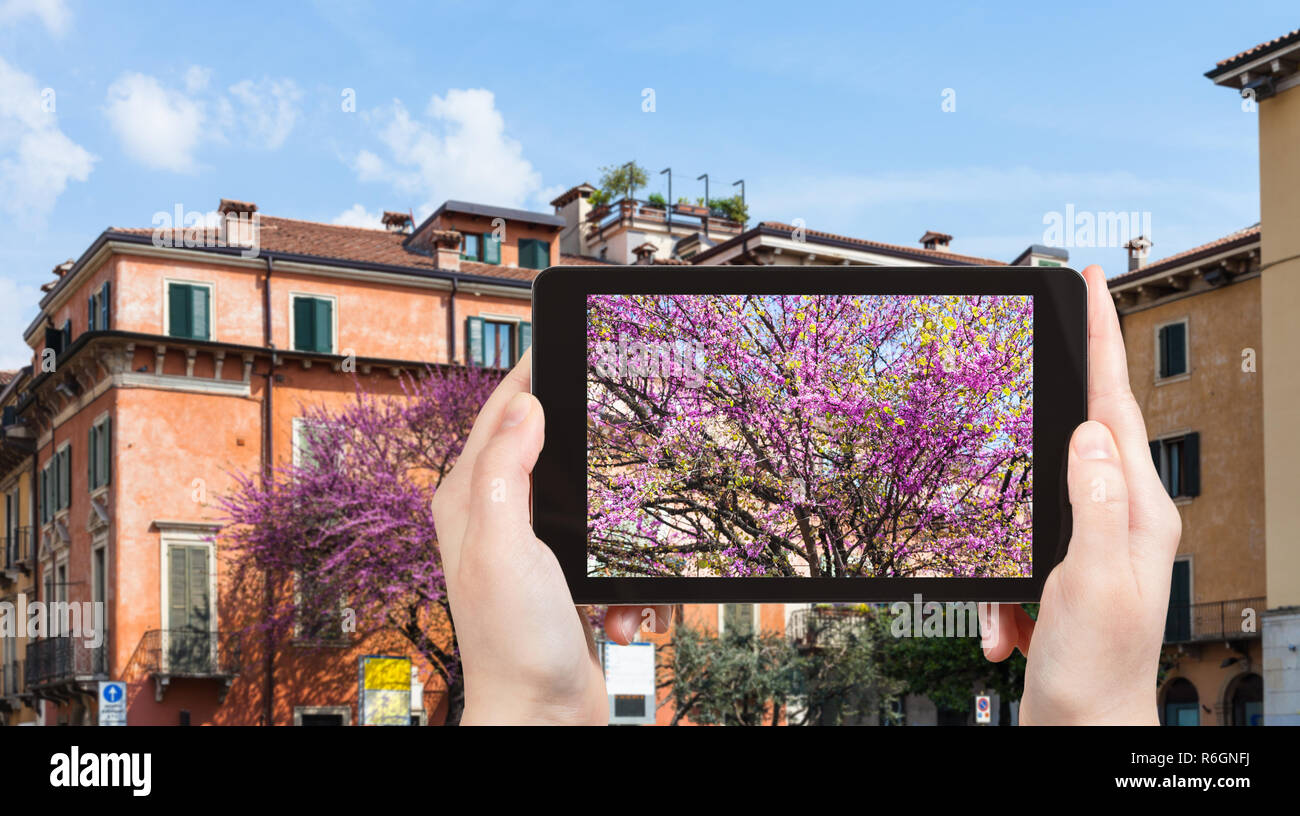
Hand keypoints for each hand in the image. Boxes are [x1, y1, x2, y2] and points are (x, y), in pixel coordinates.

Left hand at [431, 350, 672, 724]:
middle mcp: (497, 517)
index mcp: (471, 498)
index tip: (568, 338)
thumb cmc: (513, 642)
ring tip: (620, 576)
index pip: (502, 411)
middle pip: (554, 448)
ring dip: (623, 536)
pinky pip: (615, 555)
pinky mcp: (567, 580)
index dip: (534, 370)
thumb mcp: (505, 545)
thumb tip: (525, 406)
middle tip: (632, 439)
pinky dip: (629, 584)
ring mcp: (534, 549)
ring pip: (596, 503)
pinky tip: (622, 613)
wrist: (543, 719)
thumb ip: (506, 471)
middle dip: (597, 453)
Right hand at [980, 265, 1181, 724]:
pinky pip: (1014, 557)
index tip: (1091, 285)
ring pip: (1030, 505)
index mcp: (1137, 511)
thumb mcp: (1088, 580)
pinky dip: (997, 596)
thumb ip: (1091, 502)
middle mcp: (1121, 520)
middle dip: (1041, 427)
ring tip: (1010, 618)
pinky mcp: (1061, 575)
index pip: (1116, 406)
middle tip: (1026, 376)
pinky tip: (1005, 636)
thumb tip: (1087, 432)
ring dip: (1003, 559)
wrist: (1084, 734)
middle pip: (1075, 441)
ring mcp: (1092, 547)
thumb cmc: (1097, 672)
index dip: (1102, 341)